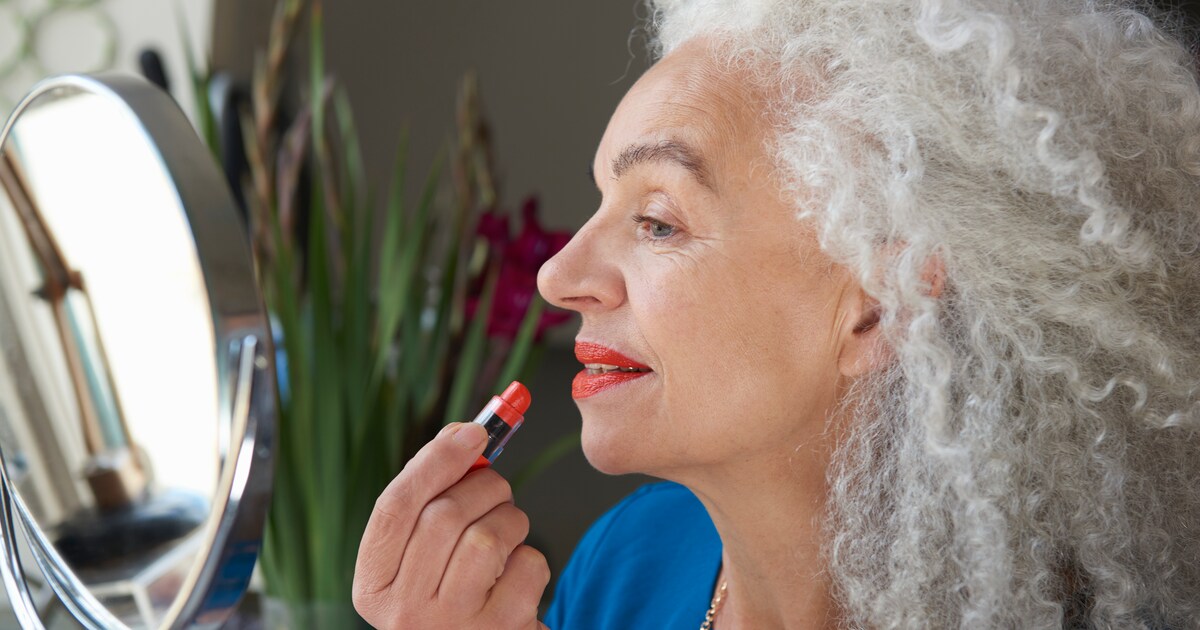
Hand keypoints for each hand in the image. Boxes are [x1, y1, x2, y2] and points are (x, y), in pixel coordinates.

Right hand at [353, 422, 550, 629]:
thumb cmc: (453, 591)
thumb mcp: (423, 553)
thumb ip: (431, 495)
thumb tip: (462, 434)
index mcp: (373, 586)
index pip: (394, 508)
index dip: (435, 461)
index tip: (473, 432)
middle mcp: (404, 612)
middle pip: (443, 515)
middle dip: (482, 486)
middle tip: (496, 488)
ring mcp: (453, 624)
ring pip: (487, 535)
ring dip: (509, 519)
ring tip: (506, 535)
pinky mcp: (502, 629)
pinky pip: (527, 563)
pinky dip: (529, 557)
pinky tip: (515, 576)